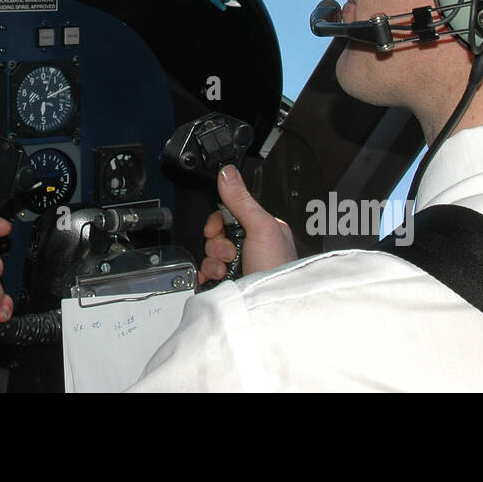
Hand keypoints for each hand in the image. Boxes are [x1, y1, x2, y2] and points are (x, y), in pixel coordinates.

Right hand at [198, 164, 296, 284]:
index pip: (229, 214)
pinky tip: (219, 279)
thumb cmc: (277, 272)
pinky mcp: (227, 283)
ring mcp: (239, 266)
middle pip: (216, 234)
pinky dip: (206, 275)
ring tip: (228, 270)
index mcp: (262, 230)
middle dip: (217, 245)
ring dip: (214, 262)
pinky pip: (205, 272)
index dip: (219, 221)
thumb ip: (242, 200)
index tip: (219, 229)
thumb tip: (228, 173)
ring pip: (209, 253)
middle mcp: (250, 247)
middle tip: (231, 254)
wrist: (267, 308)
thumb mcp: (261, 228)